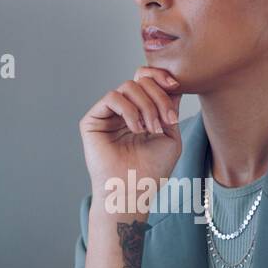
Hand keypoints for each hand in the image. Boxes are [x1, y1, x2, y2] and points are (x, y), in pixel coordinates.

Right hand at [80, 67, 182, 201]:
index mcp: (140, 112)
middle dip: (158, 97)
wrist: (133, 191)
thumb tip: (172, 83)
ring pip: (128, 86)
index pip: (148, 81)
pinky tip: (136, 129)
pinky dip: (129, 110)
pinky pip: (112, 98)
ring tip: (151, 130)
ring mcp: (107, 115)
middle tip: (166, 121)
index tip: (175, 86)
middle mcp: (123, 110)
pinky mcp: (92, 120)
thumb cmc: (152, 170)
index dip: (161, 77)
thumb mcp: (172, 135)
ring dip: (146, 106)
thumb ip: (170, 108)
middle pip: (140, 80)